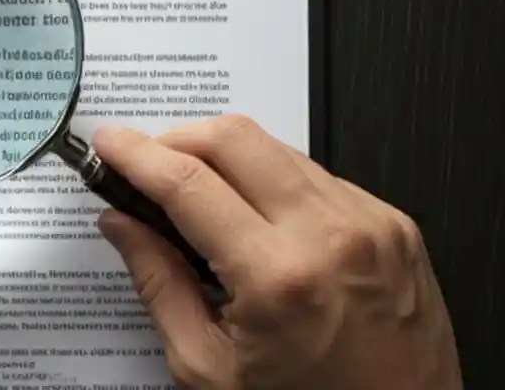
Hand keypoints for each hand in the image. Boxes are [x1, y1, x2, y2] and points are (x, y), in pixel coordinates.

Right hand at [93, 118, 461, 389]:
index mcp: (277, 278)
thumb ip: (159, 284)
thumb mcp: (208, 368)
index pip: (188, 184)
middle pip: (234, 138)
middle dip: (177, 137)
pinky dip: (274, 181)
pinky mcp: (395, 223)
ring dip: (226, 155)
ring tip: (198, 192)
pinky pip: (319, 175)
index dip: (137, 155)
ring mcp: (371, 223)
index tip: (109, 142)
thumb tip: (121, 223)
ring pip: (277, 147)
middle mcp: (330, 236)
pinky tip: (257, 216)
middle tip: (146, 164)